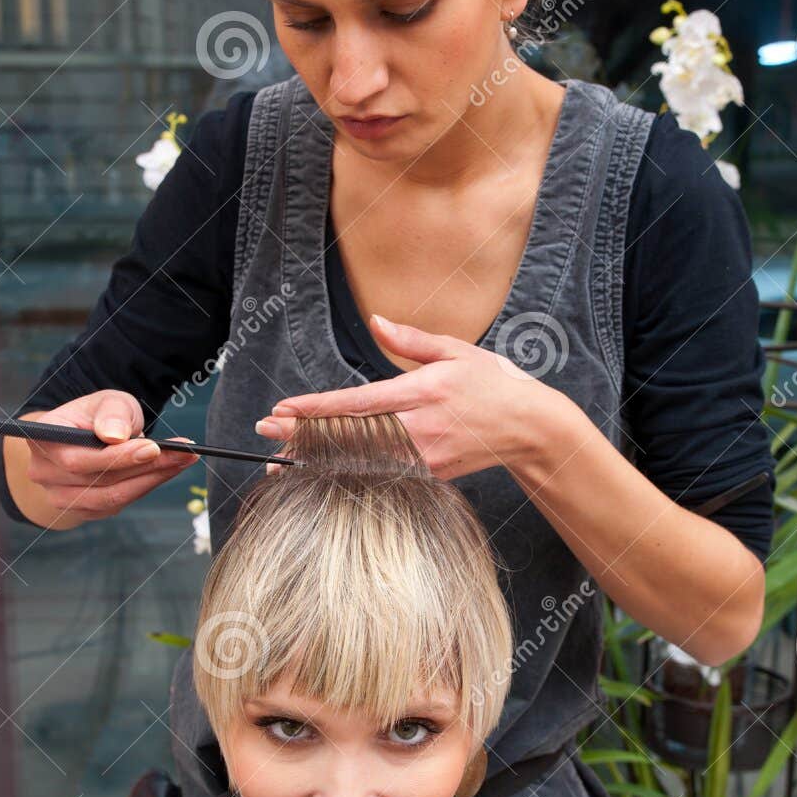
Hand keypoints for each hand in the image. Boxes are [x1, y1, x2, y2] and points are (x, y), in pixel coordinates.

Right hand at [14, 390, 197, 521]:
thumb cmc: (95, 415)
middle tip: (184, 453)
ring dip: (151, 480)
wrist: (85, 435)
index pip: (78, 459)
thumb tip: (115, 436)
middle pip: (98, 480)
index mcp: (42, 439)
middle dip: (146, 467)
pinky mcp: (81, 510)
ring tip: (183, 460)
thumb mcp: (107, 401)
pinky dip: (145, 488)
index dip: (117, 458)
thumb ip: (111, 413)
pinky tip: (166, 471)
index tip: (154, 447)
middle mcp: (43, 472)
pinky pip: (116, 505)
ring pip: (110, 497)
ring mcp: (59, 496)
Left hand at [256, 315, 541, 479]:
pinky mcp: (431, 474)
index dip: (317, 408)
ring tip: (282, 462)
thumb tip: (377, 320)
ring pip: (361, 459)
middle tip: (266, 435)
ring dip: (319, 461)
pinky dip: (351, 475)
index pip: (357, 402)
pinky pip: (384, 474)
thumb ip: (411, 340)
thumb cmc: (494, 385)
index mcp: (421, 392)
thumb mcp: (455, 351)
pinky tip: (324, 476)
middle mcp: (419, 427)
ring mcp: (424, 456)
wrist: (531, 428)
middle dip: (304, 435)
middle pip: (350, 435)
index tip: (284, 410)